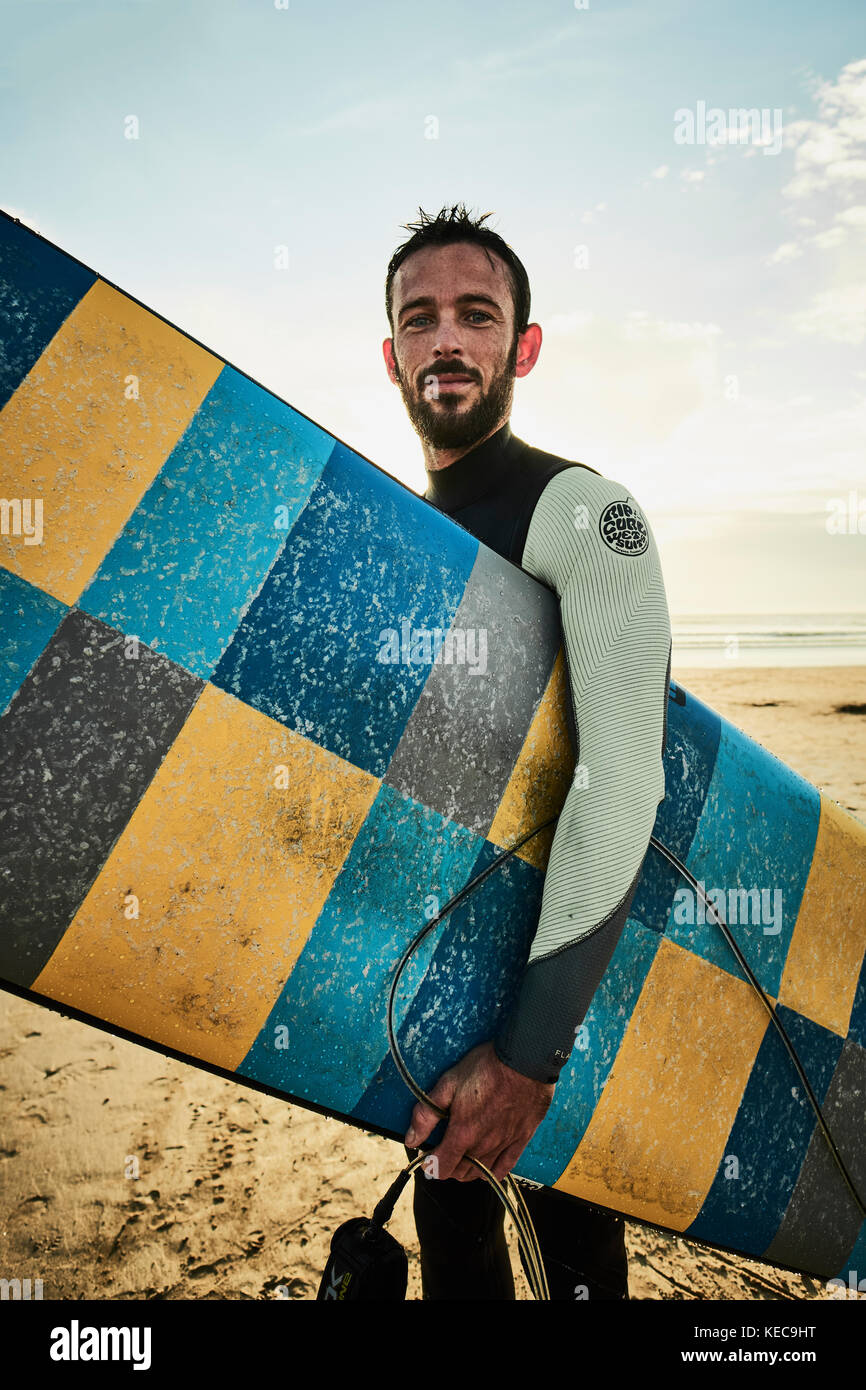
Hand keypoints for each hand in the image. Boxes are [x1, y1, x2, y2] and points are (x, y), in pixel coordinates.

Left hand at [404, 1040, 553, 1181]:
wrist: (524, 1060)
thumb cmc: (487, 1067)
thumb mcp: (449, 1083)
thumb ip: (427, 1114)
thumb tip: (412, 1139)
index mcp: (463, 1133)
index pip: (441, 1166)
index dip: (430, 1164)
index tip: (427, 1155)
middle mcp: (483, 1145)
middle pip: (460, 1172)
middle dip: (447, 1166)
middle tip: (443, 1151)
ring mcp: (504, 1144)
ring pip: (480, 1173)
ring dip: (467, 1170)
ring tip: (461, 1158)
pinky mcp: (521, 1139)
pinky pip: (505, 1168)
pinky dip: (493, 1173)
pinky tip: (487, 1169)